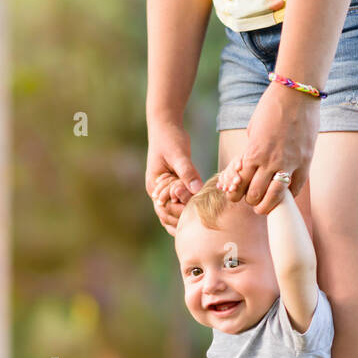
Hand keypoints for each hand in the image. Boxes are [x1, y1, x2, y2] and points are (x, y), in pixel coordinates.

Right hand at [146, 119, 202, 234]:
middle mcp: (157, 193)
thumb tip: (196, 189)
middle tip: (202, 225)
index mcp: (155, 187)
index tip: (198, 212)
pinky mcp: (172, 189)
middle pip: (167, 216)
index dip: (182, 212)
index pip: (166, 208)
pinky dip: (184, 215)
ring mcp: (163, 193)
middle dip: (182, 222)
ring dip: (182, 223)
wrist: (165, 127)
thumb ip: (187, 172)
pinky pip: (176, 207)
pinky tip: (197, 220)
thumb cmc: (170, 138)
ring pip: (170, 216)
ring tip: (199, 230)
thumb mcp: (179, 154)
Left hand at [226, 82, 319, 214]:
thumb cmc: (271, 107)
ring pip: (275, 197)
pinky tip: (285, 194)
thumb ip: (252, 150)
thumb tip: (250, 166)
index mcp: (253, 153)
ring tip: (265, 207)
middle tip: (252, 201)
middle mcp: (270, 161)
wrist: (296, 93)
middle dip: (251, 202)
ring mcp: (289, 163)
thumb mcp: (254, 130)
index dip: (236, 194)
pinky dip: (289, 194)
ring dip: (268, 205)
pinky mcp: (305, 161)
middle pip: (255, 195)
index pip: (239, 185)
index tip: (237, 195)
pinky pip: (297, 187)